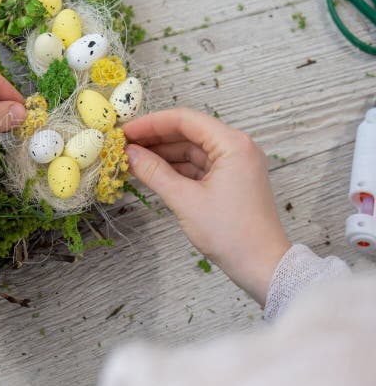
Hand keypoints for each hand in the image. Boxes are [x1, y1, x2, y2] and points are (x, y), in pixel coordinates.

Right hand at [122, 108, 289, 304]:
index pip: (185, 120)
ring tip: (132, 159)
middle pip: (188, 132)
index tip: (125, 131)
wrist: (262, 267)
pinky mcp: (230, 181)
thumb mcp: (185, 200)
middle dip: (155, 138)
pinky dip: (175, 168)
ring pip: (191, 150)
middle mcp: (236, 148)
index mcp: (232, 144)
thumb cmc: (230, 233)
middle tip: (123, 145)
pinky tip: (152, 173)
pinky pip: (197, 166)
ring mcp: (234, 165)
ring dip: (162, 154)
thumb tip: (129, 154)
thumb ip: (154, 172)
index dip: (151, 123)